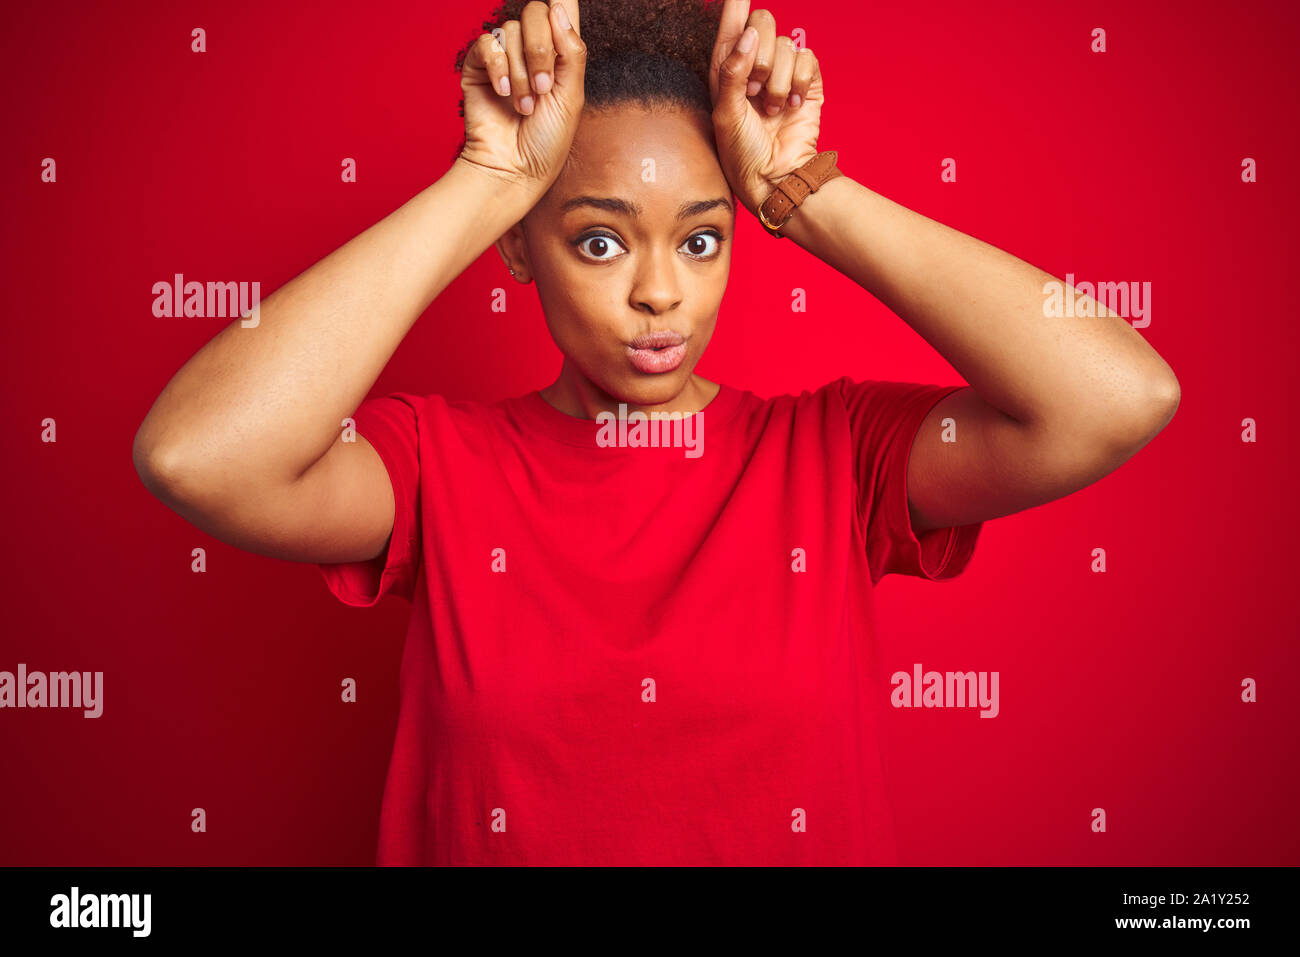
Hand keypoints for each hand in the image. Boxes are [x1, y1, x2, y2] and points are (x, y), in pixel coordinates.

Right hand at [458, 1, 586, 193]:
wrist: (514, 168)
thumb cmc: (547, 141)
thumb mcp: (571, 97)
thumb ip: (570, 51)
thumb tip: (558, 10)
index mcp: (560, 54)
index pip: (563, 11)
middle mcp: (532, 51)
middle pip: (536, 13)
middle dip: (540, 52)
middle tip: (543, 88)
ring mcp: (504, 57)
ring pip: (512, 32)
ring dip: (521, 73)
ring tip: (524, 105)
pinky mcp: (479, 67)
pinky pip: (487, 44)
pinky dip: (498, 67)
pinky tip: (503, 92)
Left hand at [708, 0, 823, 217]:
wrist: (775, 176)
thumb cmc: (742, 152)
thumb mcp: (725, 113)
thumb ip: (732, 71)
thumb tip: (749, 36)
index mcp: (728, 69)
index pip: (731, 26)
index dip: (735, 6)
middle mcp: (755, 66)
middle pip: (764, 23)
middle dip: (760, 56)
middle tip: (754, 91)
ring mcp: (783, 73)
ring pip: (787, 44)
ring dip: (779, 81)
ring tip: (772, 109)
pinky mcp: (808, 83)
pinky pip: (808, 58)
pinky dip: (801, 81)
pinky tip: (792, 105)